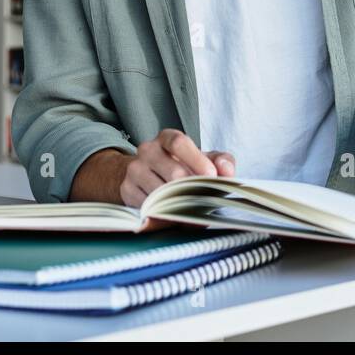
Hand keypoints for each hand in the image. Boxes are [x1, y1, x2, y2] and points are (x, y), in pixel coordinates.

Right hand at [117, 128, 236, 218]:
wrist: (144, 173)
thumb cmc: (181, 165)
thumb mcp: (203, 158)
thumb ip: (221, 161)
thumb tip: (227, 171)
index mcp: (167, 138)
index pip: (179, 143)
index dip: (197, 160)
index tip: (212, 176)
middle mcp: (148, 150)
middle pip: (172, 172)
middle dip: (193, 189)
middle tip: (206, 200)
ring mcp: (135, 170)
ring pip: (160, 192)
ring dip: (180, 205)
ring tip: (194, 211)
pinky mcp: (127, 190)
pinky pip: (149, 206)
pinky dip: (165, 215)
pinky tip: (175, 217)